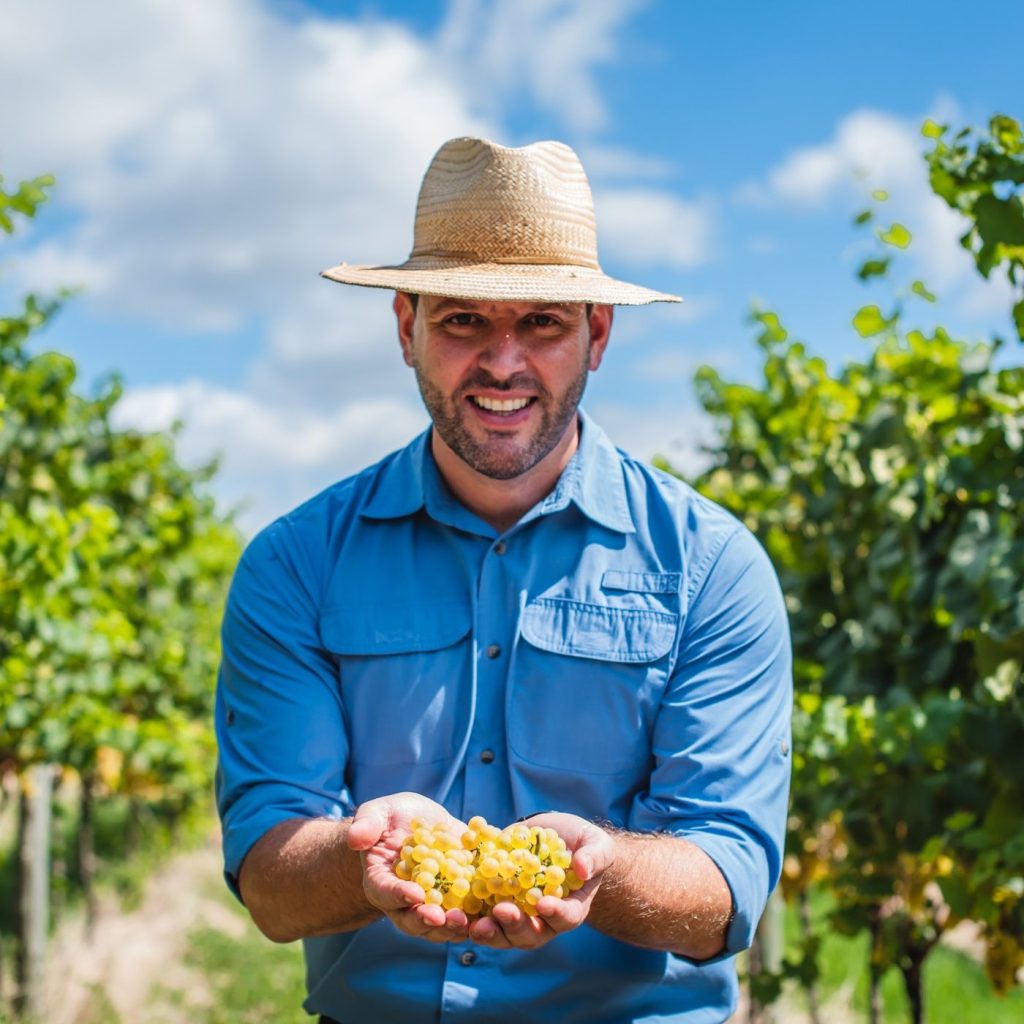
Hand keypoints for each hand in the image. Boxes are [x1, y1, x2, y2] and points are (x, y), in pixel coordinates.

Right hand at [348, 792, 469, 942]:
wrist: (415, 824)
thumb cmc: (390, 819)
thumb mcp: (377, 813)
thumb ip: (367, 824)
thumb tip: (356, 838)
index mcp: (382, 882)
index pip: (386, 893)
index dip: (399, 895)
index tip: (414, 894)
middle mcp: (406, 901)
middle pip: (413, 919)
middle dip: (428, 921)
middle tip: (443, 918)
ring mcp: (433, 903)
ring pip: (441, 924)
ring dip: (454, 927)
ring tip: (468, 922)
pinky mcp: (458, 896)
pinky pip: (467, 911)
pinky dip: (480, 915)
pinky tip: (492, 911)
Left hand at [467, 812, 615, 949]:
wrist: (553, 837)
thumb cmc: (581, 844)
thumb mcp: (595, 845)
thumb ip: (594, 856)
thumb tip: (582, 868)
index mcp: (569, 909)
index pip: (565, 917)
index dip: (556, 914)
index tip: (545, 905)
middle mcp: (540, 920)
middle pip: (528, 933)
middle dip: (514, 925)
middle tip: (502, 912)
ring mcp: (514, 913)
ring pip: (500, 931)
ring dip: (487, 931)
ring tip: (474, 924)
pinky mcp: (492, 900)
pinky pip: (478, 912)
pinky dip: (466, 913)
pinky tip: (453, 908)